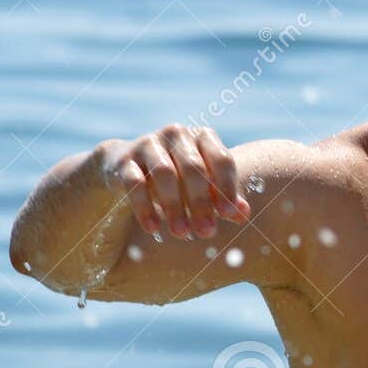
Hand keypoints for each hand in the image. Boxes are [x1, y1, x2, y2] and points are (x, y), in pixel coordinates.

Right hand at [95, 125, 251, 239]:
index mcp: (201, 137)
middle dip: (201, 203)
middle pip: (193, 168)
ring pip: (164, 173)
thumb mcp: (202, 186)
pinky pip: (135, 183)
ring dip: (174, 206)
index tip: (228, 215)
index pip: (221, 158)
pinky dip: (145, 207)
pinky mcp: (124, 160)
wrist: (126, 166)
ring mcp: (148, 144)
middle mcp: (176, 134)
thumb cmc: (176, 178)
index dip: (226, 187)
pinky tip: (153, 228)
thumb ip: (223, 198)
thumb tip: (243, 215)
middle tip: (206, 232)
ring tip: (181, 233)